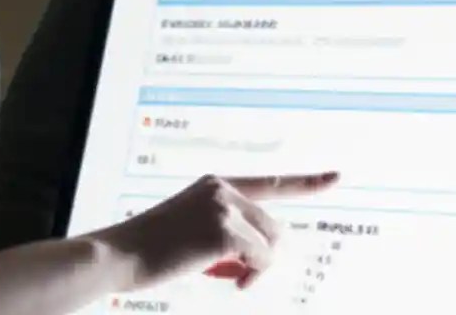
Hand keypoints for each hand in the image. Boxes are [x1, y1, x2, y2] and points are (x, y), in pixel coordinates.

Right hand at [100, 172, 338, 290]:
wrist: (118, 255)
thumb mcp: (191, 228)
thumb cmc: (150, 251)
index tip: (337, 177)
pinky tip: (228, 277)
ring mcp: (224, 206)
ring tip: (228, 277)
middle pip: (274, 227)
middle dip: (263, 256)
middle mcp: (223, 188)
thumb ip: (225, 230)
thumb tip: (258, 255)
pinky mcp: (224, 228)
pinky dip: (250, 275)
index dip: (307, 183)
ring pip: (270, 244)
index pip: (271, 183)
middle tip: (237, 276)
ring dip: (255, 268)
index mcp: (215, 184)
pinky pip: (260, 259)